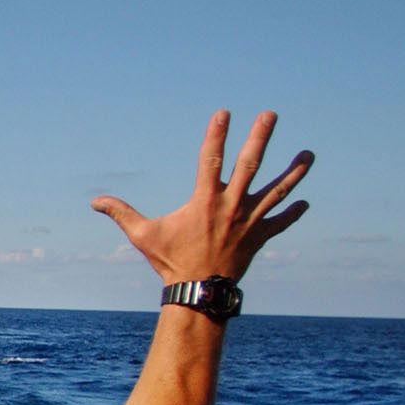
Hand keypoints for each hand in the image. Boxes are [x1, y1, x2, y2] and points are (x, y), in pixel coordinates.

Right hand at [93, 110, 312, 282]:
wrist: (199, 290)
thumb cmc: (170, 262)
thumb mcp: (142, 235)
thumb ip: (121, 213)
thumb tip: (95, 201)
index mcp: (204, 200)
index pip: (211, 159)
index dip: (216, 135)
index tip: (224, 113)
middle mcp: (231, 205)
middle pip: (250, 164)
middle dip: (260, 137)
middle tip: (270, 115)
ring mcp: (249, 221)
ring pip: (276, 190)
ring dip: (294, 171)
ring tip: (308, 154)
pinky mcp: (259, 237)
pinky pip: (280, 223)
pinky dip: (291, 213)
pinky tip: (303, 202)